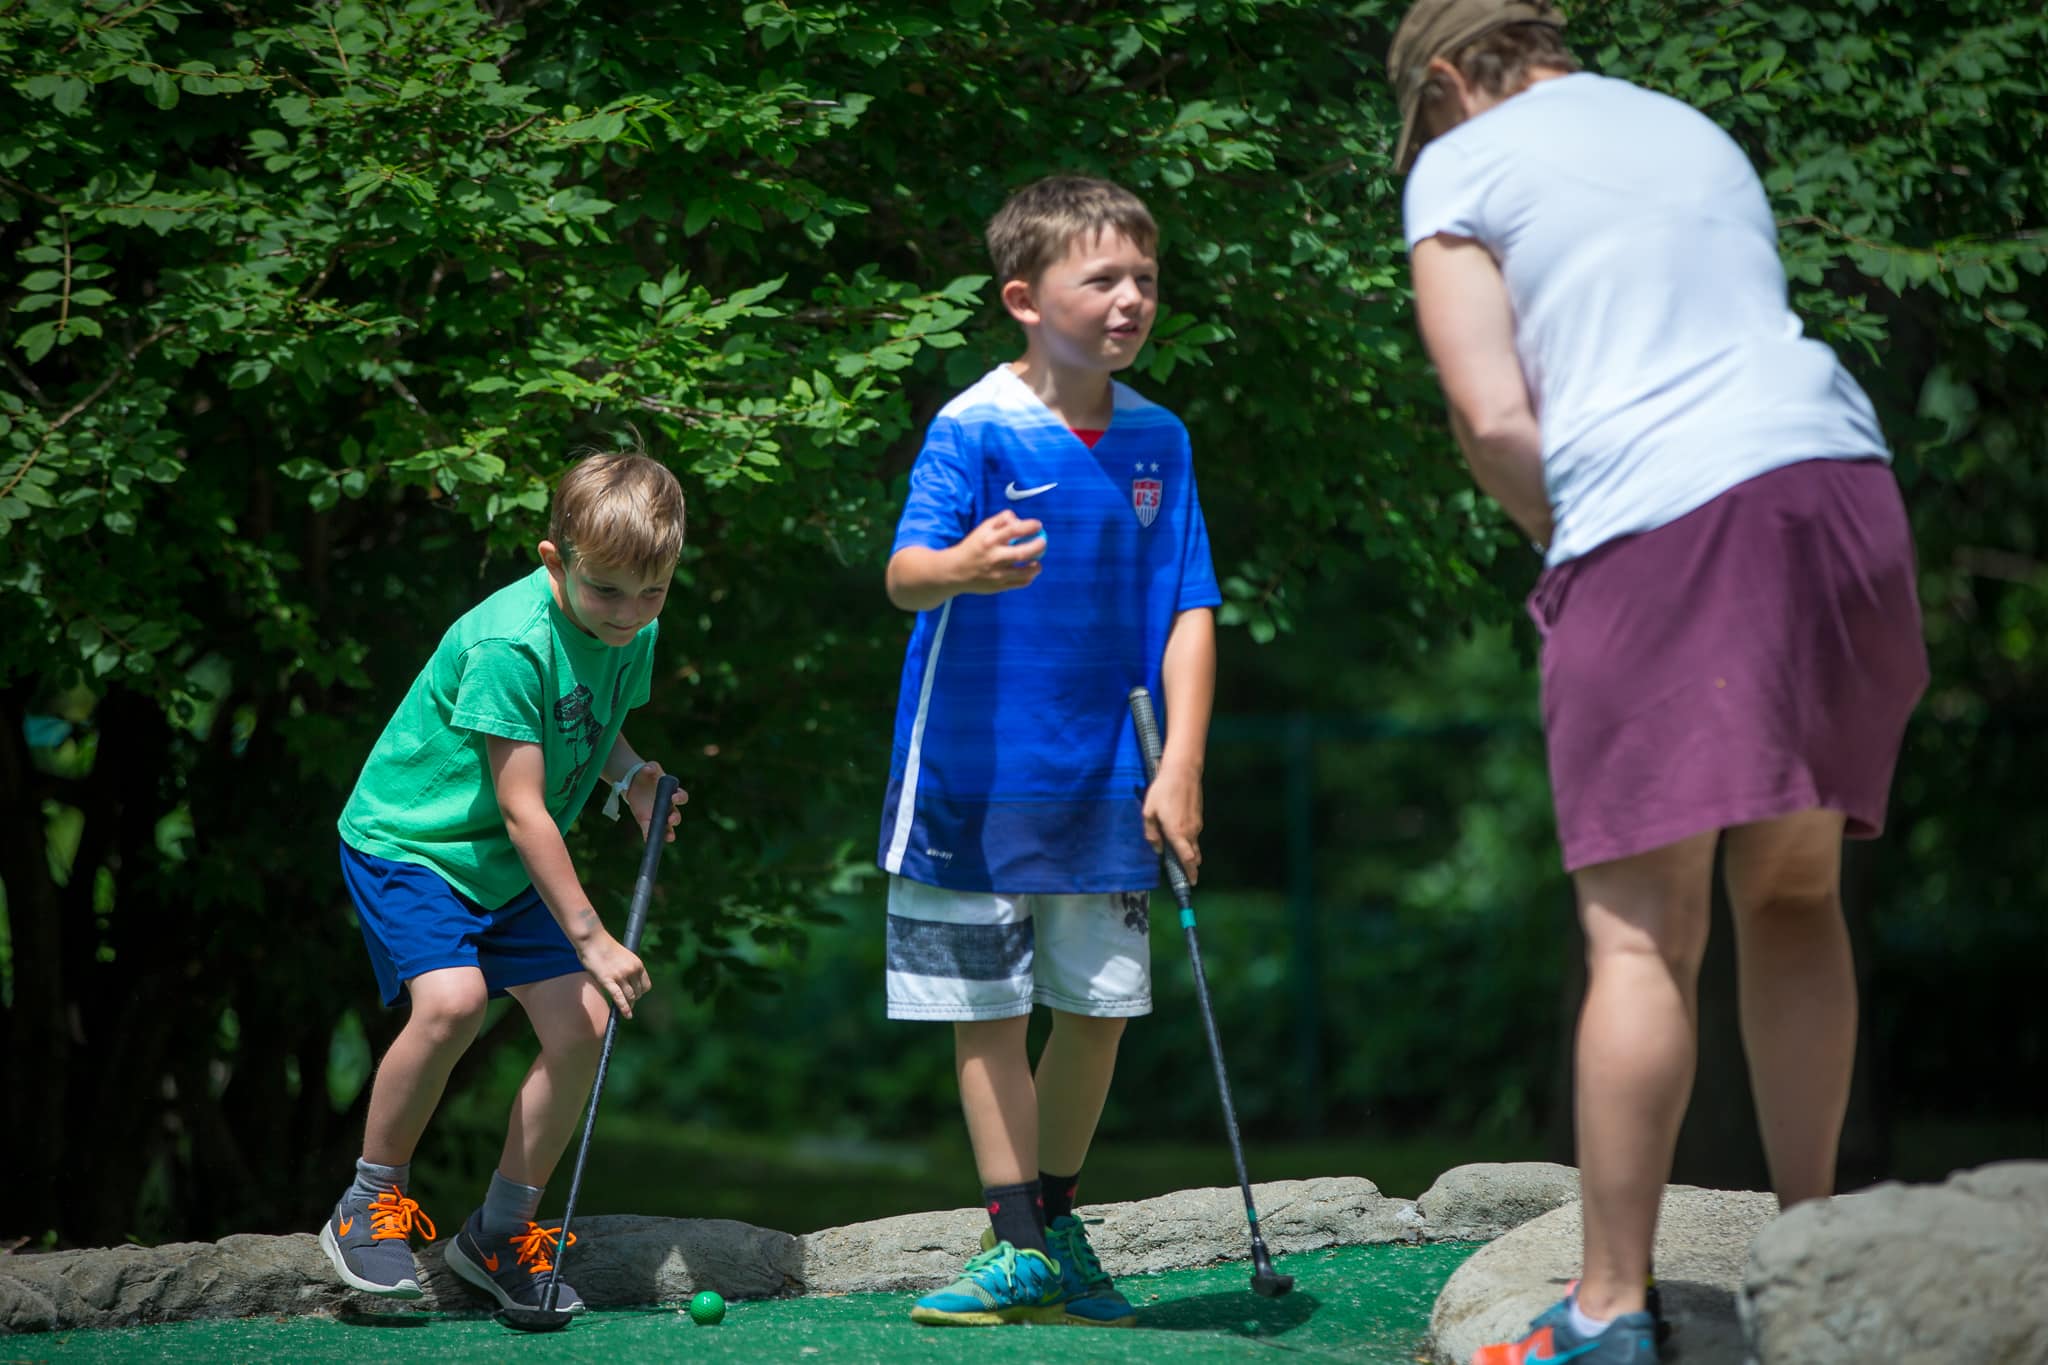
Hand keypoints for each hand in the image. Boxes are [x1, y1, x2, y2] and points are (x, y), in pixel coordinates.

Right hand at [577, 930, 650, 1019]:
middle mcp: (632, 971)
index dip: (640, 992)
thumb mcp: (624, 956)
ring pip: (629, 997)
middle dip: (633, 999)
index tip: (635, 995)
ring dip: (628, 1004)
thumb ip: (628, 969)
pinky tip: (626, 1015)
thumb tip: (627, 983)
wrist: (593, 940)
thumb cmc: (605, 947)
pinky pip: (619, 998)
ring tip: (626, 1009)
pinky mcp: (608, 981)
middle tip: (628, 1003)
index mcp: (638, 964)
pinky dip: (624, 1008)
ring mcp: (620, 976)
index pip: (646, 985)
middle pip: (638, 993)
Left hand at [626, 761, 685, 842]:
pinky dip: (650, 836)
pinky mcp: (647, 822)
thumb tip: (648, 769)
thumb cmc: (646, 775)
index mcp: (672, 793)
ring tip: (669, 837)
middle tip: (671, 819)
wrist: (634, 783)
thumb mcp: (649, 768)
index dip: (680, 798)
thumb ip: (651, 767)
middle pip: (676, 815)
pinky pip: (650, 831)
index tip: (674, 798)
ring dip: (669, 833)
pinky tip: (649, 839)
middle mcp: (668, 807)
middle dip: (675, 818)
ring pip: (667, 828)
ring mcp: (658, 816)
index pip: (682, 797)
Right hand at [949, 509, 1045, 594]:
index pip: (1013, 530)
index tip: (1038, 525)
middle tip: (1043, 542)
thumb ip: (1001, 520)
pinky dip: (1029, 577)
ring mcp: (997, 574)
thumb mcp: (983, 529)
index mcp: (990, 540)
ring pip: (1025, 571)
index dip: (1029, 526)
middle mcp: (994, 557)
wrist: (956, 571)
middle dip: (1038, 546)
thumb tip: (1019, 519)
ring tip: (1037, 561)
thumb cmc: (974, 546)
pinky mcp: (999, 586)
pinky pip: (1021, 583)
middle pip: (1023, 552)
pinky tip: (1028, 571)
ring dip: (1036, 566)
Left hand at [1141, 761, 1202, 883]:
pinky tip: (1180, 835)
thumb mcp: (1148, 812)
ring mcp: (1196, 824)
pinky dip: (1189, 840)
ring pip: (1194, 845)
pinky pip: (1194, 834)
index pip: (1187, 859)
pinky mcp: (1198, 817)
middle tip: (1187, 876)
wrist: (1183, 772)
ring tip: (1180, 857)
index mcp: (1177, 833)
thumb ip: (1151, 833)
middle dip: (1191, 867)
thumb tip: (1157, 849)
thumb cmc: (1163, 791)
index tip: (1190, 882)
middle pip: (1194, 856)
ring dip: (1189, 853)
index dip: (1189, 872)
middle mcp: (1190, 831)